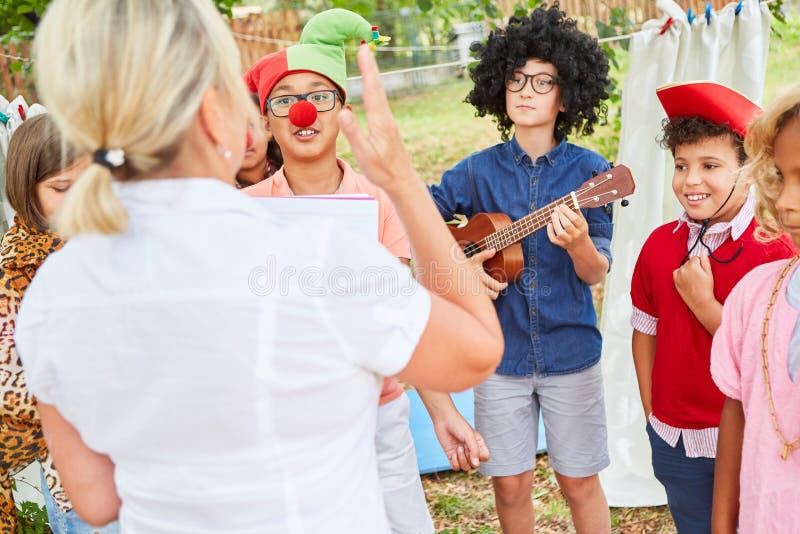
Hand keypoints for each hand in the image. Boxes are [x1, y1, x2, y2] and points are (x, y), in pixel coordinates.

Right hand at [337, 45, 415, 194]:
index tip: (363, 50)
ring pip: (379, 93)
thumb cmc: (382, 170)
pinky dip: (374, 88)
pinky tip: (372, 88)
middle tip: (364, 46)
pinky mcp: (387, 126)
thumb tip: (344, 111)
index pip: (372, 89)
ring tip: (367, 60)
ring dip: (372, 75)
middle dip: (370, 66)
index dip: (367, 69)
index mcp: (380, 121)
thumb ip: (354, 133)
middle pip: (377, 87)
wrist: (402, 181)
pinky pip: (379, 101)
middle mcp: (386, 117)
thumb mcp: (365, 154)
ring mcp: (388, 121)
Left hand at [432, 411, 489, 470]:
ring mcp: (462, 454)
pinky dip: (454, 463)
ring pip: (466, 468)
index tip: (472, 446)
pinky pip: (456, 468)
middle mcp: (471, 451)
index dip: (480, 456)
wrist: (444, 421)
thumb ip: (474, 450)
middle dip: (468, 457)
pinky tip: (452, 453)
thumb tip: (476, 465)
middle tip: (462, 445)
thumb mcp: (469, 436)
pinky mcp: (452, 456)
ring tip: (457, 448)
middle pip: (475, 465)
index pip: (485, 458)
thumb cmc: (458, 426)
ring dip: (461, 459)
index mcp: (479, 444)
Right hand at [469, 248, 507, 299]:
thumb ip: (484, 254)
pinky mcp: (471, 297)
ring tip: (490, 289)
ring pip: (487, 299)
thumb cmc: (464, 265)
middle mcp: (478, 288)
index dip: (503, 286)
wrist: (452, 273)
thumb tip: (494, 250)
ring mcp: (475, 293)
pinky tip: (482, 291)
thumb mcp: (475, 258)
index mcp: (481, 279)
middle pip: (494, 295)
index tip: (505, 284)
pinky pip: (480, 300)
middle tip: (497, 287)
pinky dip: (483, 297)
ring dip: (490, 295)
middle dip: (497, 292)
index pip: (497, 286)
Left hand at [546, 204, 590, 250]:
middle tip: (556, 208)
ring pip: (560, 232)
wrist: (579, 245)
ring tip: (553, 214)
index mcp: (582, 228)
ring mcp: (567, 240)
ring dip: (555, 222)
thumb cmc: (580, 229)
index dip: (567, 211)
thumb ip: (577, 211)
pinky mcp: (561, 244)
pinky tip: (549, 224)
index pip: (575, 219)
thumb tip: (571, 200)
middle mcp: (575, 235)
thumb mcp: (582, 221)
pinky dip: (550, 231)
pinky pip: (553, 239)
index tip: (562, 205)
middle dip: (560, 215)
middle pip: (567, 225)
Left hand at [673, 254, 714, 308]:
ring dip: (687, 270)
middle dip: (693, 266)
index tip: (702, 271)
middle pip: (689, 262)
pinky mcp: (675, 281)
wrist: (700, 301)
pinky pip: (676, 273)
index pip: (695, 258)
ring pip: (683, 267)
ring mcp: (678, 275)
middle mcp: (683, 269)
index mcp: (692, 266)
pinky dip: (680, 274)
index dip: (700, 263)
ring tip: (693, 279)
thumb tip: (703, 251)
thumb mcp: (709, 273)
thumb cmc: (706, 288)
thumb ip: (705, 260)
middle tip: (699, 276)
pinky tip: (686, 280)